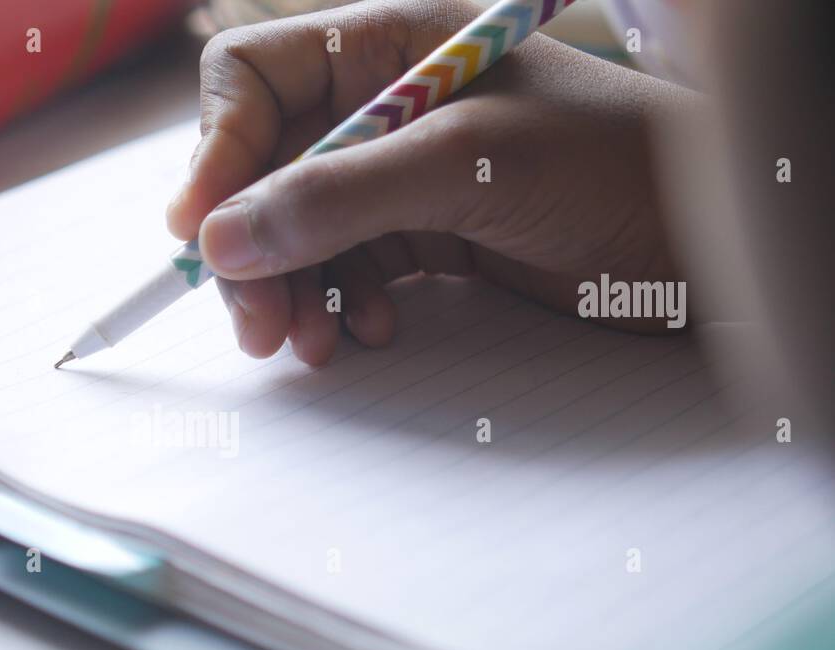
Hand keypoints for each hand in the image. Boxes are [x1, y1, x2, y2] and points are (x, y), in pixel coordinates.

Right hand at [167, 0, 691, 364]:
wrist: (707, 238)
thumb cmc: (610, 167)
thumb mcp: (466, 167)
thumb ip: (338, 198)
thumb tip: (219, 239)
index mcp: (386, 47)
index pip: (253, 82)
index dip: (215, 154)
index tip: (199, 234)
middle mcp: (382, 106)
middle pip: (265, 172)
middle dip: (252, 250)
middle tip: (258, 327)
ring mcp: (400, 175)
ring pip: (297, 232)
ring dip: (292, 292)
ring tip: (314, 344)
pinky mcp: (423, 236)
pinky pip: (345, 270)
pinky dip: (342, 306)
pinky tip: (372, 330)